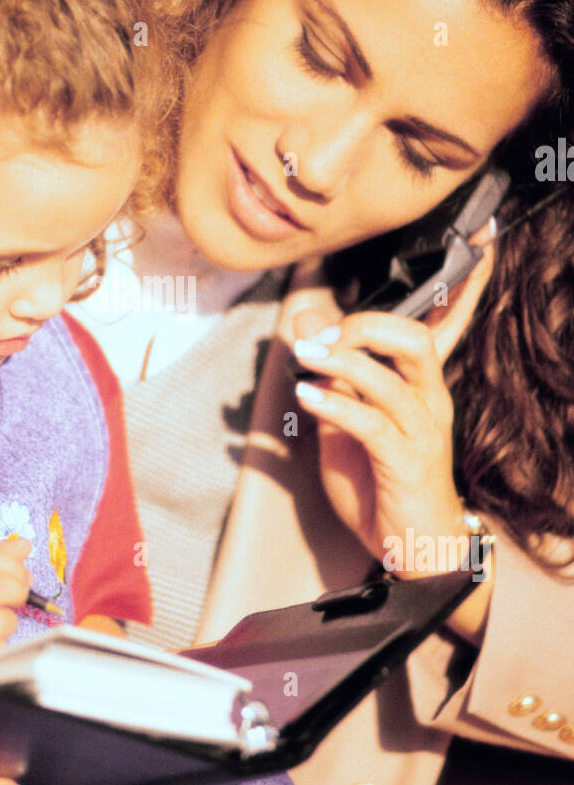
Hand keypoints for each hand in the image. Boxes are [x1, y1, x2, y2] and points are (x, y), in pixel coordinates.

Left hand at [286, 224, 495, 575]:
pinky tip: (307, 395)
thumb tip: (301, 322)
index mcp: (423, 384)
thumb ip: (327, 374)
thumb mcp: (343, 421)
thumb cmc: (379, 483)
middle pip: (412, 337)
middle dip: (363, 325)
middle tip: (319, 339)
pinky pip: (371, 420)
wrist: (410, 549)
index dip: (470, 281)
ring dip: (340, 362)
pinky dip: (335, 403)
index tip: (484, 235)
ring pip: (390, 376)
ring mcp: (423, 430)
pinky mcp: (407, 461)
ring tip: (303, 362)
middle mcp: (430, 400)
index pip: (450, 322)